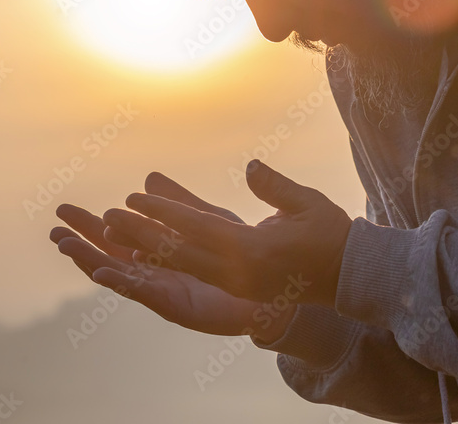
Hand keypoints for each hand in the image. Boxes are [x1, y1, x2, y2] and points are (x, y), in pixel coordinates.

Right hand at [50, 173, 296, 341]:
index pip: (114, 238)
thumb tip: (148, 177)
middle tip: (53, 229)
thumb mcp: (206, 219)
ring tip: (66, 246)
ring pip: (119, 277)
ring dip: (92, 262)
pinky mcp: (179, 307)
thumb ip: (178, 201)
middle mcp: (156, 275)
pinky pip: (147, 293)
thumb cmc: (241, 256)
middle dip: (80, 244)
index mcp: (158, 254)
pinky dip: (123, 282)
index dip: (89, 225)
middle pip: (108, 258)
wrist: (275, 289)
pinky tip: (104, 271)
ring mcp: (164, 292)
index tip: (64, 211)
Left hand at [104, 160, 350, 305]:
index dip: (163, 213)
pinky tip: (145, 254)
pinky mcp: (240, 289)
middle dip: (141, 234)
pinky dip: (169, 263)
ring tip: (116, 234)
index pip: (198, 228)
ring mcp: (238, 285)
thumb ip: (274, 187)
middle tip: (107, 218)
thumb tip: (250, 167)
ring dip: (147, 250)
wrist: (350, 278)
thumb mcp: (306, 204)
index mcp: (254, 251)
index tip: (134, 198)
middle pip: (180, 251)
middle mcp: (239, 272)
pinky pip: (197, 274)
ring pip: (183, 266)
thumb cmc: (332, 235)